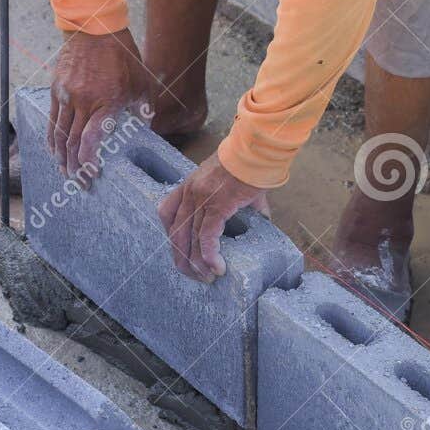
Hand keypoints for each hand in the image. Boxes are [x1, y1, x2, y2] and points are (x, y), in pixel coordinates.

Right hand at [50, 28, 154, 186]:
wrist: (96, 29)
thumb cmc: (124, 57)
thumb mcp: (143, 83)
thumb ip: (145, 109)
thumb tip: (146, 129)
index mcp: (107, 103)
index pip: (91, 140)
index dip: (88, 162)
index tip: (91, 176)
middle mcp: (84, 102)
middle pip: (73, 143)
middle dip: (75, 168)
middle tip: (78, 184)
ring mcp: (67, 96)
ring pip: (59, 134)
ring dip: (61, 158)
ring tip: (65, 173)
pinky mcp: (56, 90)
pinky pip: (52, 120)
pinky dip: (52, 139)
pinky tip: (54, 152)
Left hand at [157, 154, 266, 282]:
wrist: (256, 150)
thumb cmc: (250, 163)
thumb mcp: (236, 182)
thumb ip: (244, 204)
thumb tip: (263, 220)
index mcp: (189, 185)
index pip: (166, 213)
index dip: (171, 237)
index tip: (182, 253)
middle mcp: (190, 193)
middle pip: (176, 233)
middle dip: (183, 259)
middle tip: (195, 276)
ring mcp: (201, 199)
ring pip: (191, 239)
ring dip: (198, 264)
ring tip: (208, 278)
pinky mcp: (216, 205)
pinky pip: (207, 236)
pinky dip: (210, 255)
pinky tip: (216, 268)